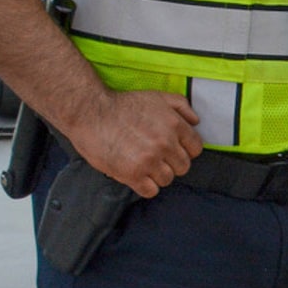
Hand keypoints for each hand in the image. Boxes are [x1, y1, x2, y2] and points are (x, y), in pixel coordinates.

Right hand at [67, 89, 201, 197]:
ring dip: (156, 175)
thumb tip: (196, 122)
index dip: (184, 150)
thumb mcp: (157, 97)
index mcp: (174, 125)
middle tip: (154, 156)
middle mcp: (165, 144)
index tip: (171, 149)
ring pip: (167, 180)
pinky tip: (136, 175)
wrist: (90, 112)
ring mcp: (149, 160)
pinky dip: (144, 186)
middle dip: (170, 163)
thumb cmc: (122, 105)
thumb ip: (181, 106)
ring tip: (142, 164)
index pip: (195, 149)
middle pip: (183, 167)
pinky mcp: (132, 174)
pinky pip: (151, 191)